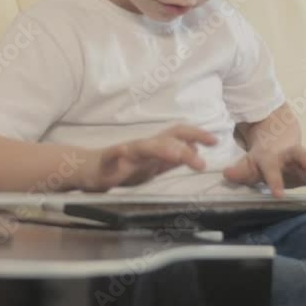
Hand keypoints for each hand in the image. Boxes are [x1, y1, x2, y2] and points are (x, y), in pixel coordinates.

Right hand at [81, 125, 218, 191]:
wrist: (90, 170)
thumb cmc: (122, 168)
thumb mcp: (152, 166)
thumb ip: (172, 159)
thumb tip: (195, 150)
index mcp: (155, 148)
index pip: (179, 136)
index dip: (197, 135)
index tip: (215, 141)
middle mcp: (143, 147)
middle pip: (165, 140)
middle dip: (184, 148)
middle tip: (201, 162)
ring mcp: (125, 153)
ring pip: (144, 147)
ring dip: (160, 149)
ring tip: (176, 155)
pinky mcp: (107, 161)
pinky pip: (112, 155)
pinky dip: (118, 152)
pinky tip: (123, 151)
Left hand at [222, 144, 305, 198]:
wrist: (277, 138)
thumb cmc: (262, 157)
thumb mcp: (249, 162)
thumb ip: (240, 170)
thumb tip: (226, 174)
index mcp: (270, 157)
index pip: (271, 169)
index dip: (275, 181)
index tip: (278, 195)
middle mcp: (289, 155)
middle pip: (297, 154)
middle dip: (304, 158)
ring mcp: (303, 159)